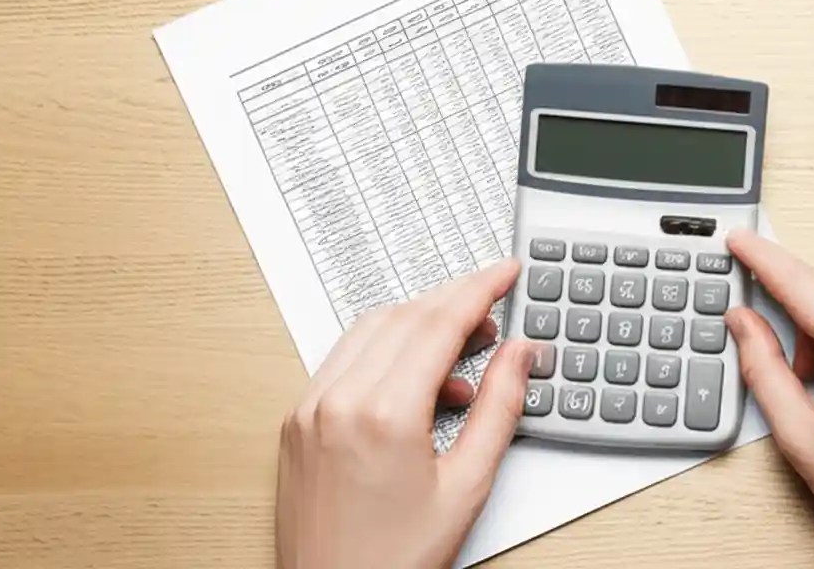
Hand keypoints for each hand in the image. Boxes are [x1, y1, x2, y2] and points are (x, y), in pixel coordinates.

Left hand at [277, 260, 534, 568]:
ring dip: (418, 325)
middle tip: (494, 312)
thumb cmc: (393, 561)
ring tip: (463, 355)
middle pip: (404, 317)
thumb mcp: (468, 485)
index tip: (504, 273)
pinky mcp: (296, 422)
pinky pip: (344, 360)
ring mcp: (309, 410)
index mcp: (383, 415)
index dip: (479, 289)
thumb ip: (499, 408)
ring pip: (369, 330)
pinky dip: (385, 352)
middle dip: (453, 303)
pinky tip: (420, 382)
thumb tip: (518, 356)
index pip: (439, 323)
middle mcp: (337, 402)